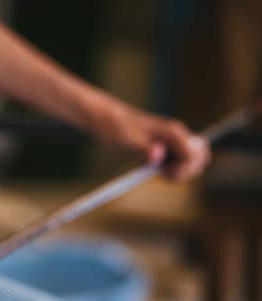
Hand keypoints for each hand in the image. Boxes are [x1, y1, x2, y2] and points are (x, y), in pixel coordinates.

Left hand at [89, 102, 210, 181]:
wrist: (107, 119)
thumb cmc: (116, 128)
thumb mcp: (127, 140)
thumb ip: (143, 148)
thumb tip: (157, 157)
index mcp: (172, 132)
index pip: (194, 155)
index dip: (182, 169)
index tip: (162, 172)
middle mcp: (178, 135)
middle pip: (200, 157)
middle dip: (186, 171)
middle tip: (163, 173)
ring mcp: (173, 141)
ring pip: (193, 160)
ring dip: (180, 171)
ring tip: (159, 171)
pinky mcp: (166, 146)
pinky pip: (182, 160)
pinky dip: (174, 169)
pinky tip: (157, 169)